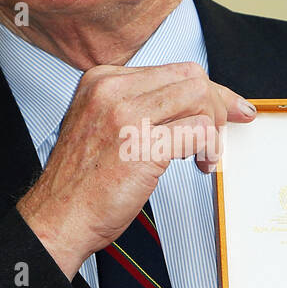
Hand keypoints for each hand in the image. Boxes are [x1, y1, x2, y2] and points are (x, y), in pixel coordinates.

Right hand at [17, 61, 255, 276]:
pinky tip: (201, 165)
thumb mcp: (101, 124)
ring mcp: (126, 115)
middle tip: (218, 137)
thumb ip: (136, 106)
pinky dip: (210, 149)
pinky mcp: (142, 144)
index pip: (172, 70)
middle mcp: (112, 89)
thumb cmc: (83, 182)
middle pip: (191, 77)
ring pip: (200, 98)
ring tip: (205, 156)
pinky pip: (200, 131)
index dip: (206, 92)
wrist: (58, 217)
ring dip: (214, 129)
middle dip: (216, 106)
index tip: (227, 109)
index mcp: (102, 80)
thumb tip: (191, 101)